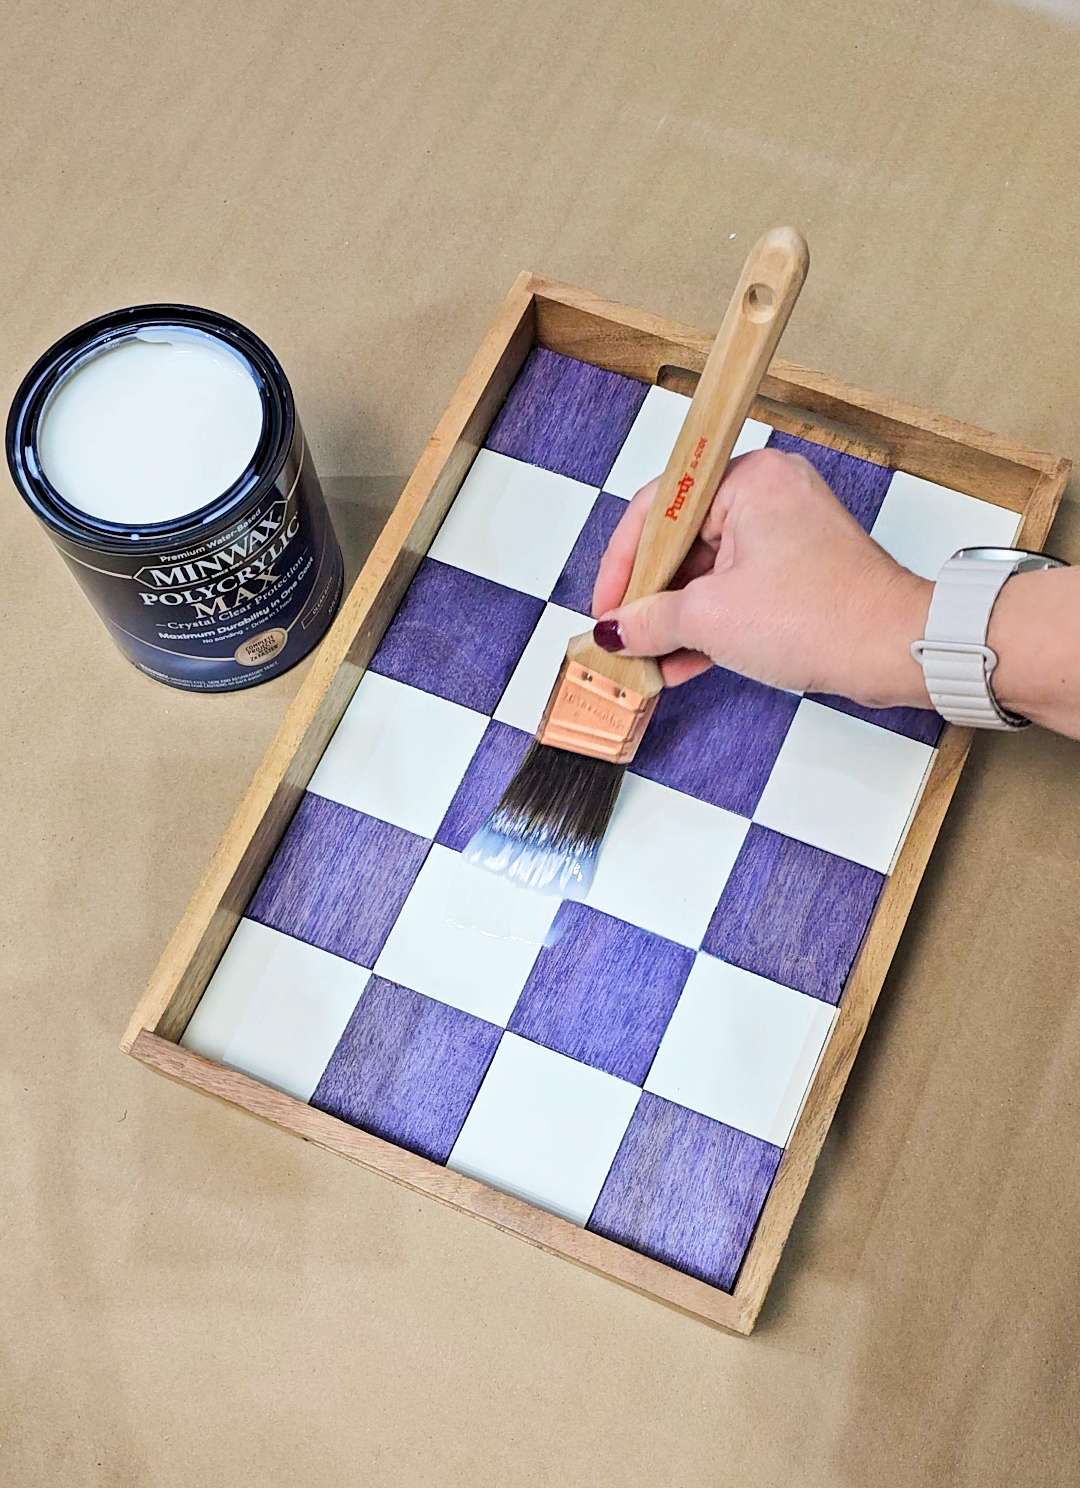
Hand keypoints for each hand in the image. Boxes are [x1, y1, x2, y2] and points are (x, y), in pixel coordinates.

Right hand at [591, 446, 932, 708]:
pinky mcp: (796, 568)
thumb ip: (650, 619)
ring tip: (645, 656)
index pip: (658, 509)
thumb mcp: (712, 619)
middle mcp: (768, 493)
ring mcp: (784, 532)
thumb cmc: (826, 617)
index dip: (622, 564)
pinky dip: (708, 623)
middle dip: (650, 596)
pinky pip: (735, 588)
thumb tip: (616, 629)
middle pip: (681, 541)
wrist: (895, 650)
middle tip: (621, 632)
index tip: (605, 606)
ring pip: (707, 571)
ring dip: (675, 618)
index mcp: (748, 478)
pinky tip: (678, 660)